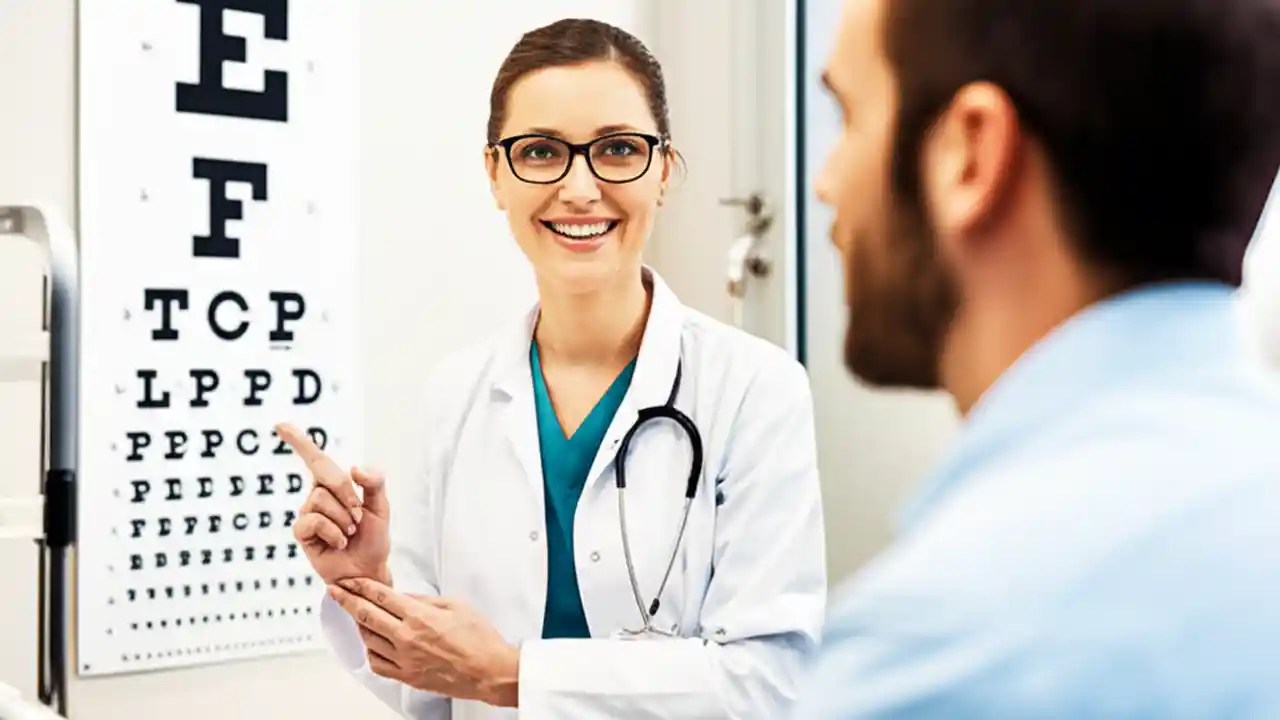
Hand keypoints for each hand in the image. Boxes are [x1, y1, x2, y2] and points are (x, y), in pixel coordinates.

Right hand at [277, 423, 391, 584]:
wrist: (368, 570)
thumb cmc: (373, 539)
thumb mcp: (382, 507)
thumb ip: (375, 483)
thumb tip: (354, 469)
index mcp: (335, 486)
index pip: (315, 458)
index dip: (298, 441)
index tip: (280, 425)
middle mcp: (317, 496)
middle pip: (327, 476)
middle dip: (348, 495)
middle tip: (360, 517)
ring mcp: (308, 514)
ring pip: (320, 499)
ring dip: (343, 519)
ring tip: (350, 534)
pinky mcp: (302, 533)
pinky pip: (313, 521)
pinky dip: (333, 532)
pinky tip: (339, 543)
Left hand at [327, 577, 519, 707]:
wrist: (489, 670)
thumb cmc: (479, 638)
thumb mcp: (456, 605)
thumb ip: (425, 600)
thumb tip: (404, 597)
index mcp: (420, 617)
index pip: (381, 596)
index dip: (361, 586)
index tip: (350, 581)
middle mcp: (407, 638)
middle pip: (366, 615)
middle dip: (347, 600)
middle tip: (336, 592)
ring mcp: (405, 660)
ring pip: (369, 640)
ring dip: (359, 625)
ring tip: (357, 615)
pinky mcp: (408, 676)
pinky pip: (378, 664)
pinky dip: (371, 652)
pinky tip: (373, 644)